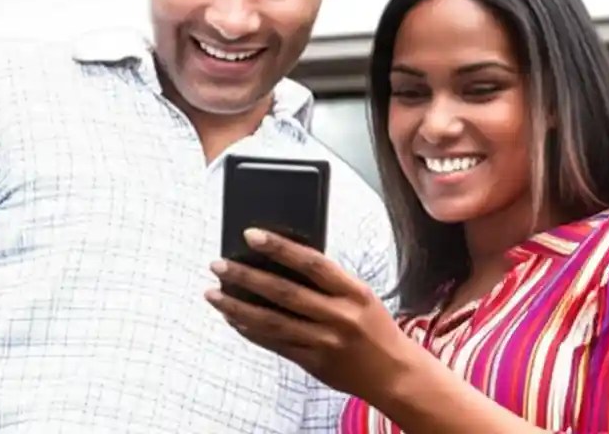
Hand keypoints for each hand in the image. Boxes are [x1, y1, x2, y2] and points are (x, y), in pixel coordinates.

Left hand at [205, 228, 414, 401]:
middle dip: (246, 277)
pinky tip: (233, 319)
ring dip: (237, 307)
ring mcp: (324, 342)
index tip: (251, 234)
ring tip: (213, 294)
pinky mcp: (313, 362)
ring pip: (272, 322)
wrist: (395, 373)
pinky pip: (275, 344)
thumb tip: (283, 260)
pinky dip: (251, 331)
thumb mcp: (360, 296)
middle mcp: (339, 316)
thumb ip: (328, 282)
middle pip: (284, 292)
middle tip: (219, 265)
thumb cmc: (375, 328)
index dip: (280, 247)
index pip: (312, 263)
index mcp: (353, 292)